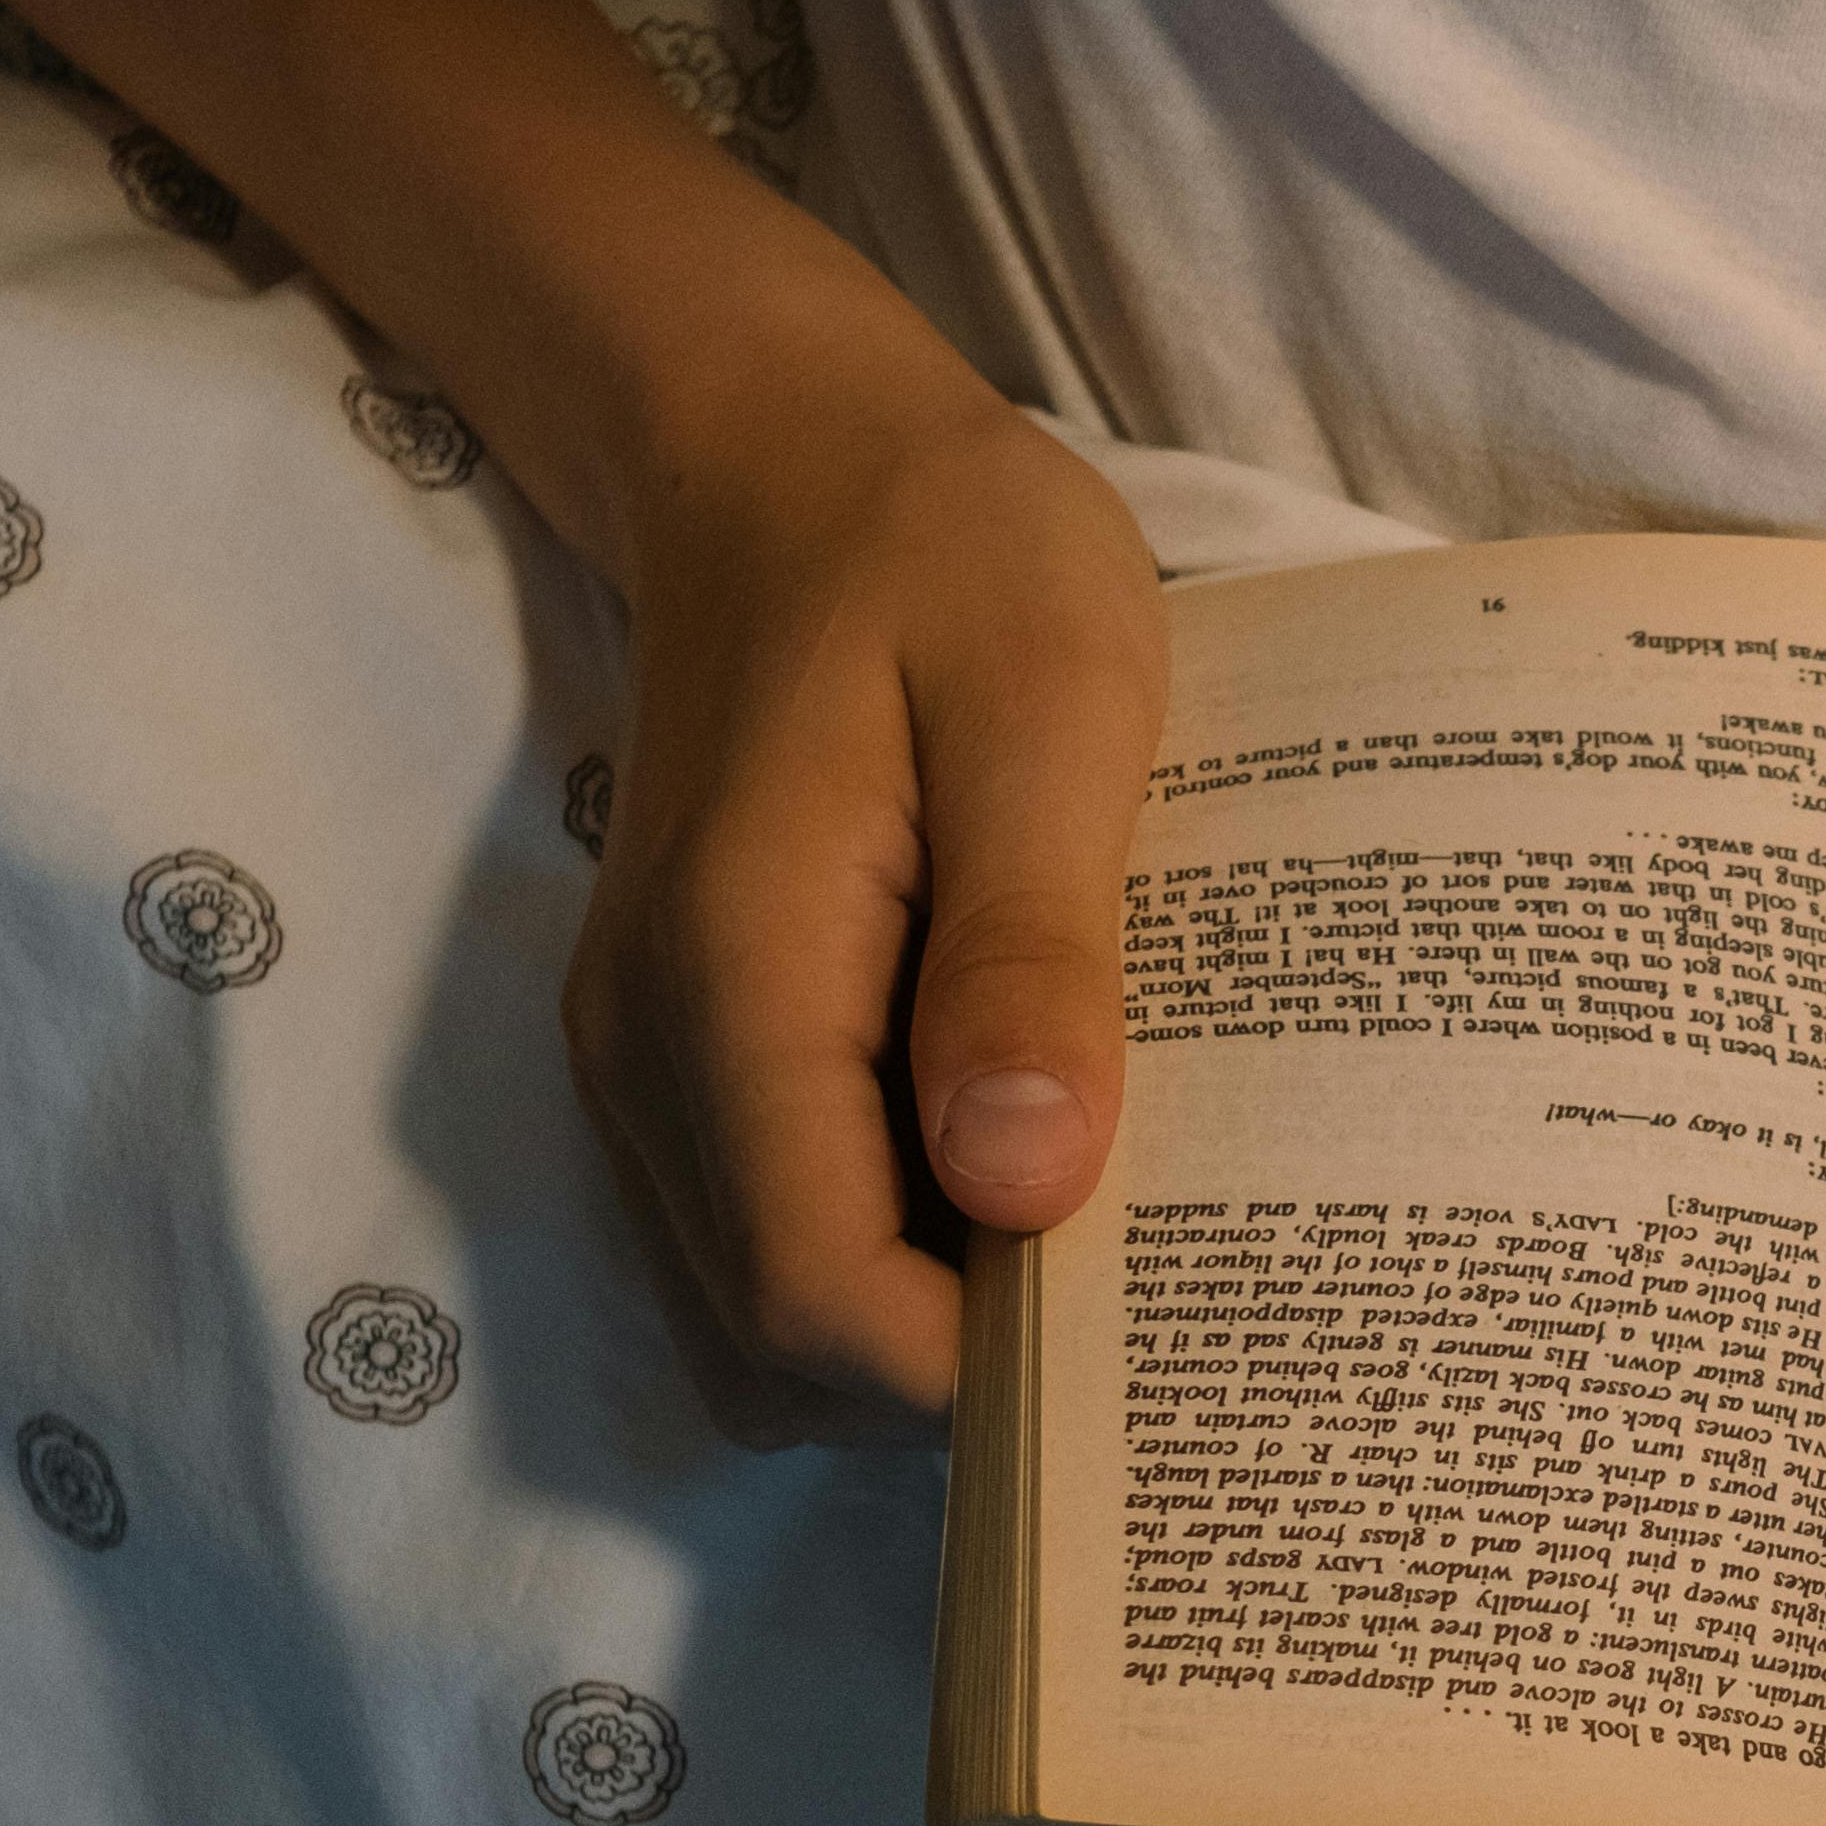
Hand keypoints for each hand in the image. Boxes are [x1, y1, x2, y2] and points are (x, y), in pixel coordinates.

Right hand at [557, 312, 1168, 1436]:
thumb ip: (1033, 943)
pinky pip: (789, 1226)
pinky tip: (1044, 1147)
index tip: (1161, 1325)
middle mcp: (654, 1060)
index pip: (818, 1304)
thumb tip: (1027, 1180)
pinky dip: (911, 1242)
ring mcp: (659, 1067)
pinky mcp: (696, 1057)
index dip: (982, 1374)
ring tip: (1123, 1213)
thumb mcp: (1048, 703)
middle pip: (790, 1349)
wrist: (791, 451)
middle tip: (1171, 1281)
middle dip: (975, 1369)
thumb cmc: (948, 550)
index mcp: (732, 981)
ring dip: (944, 1313)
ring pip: (781, 1312)